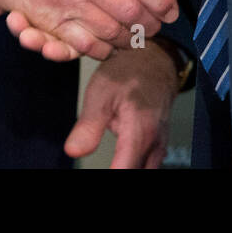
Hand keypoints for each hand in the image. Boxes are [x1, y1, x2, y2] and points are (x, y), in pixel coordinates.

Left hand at [66, 40, 179, 168]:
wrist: (154, 58)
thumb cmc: (128, 71)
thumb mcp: (101, 91)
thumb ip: (88, 126)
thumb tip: (73, 151)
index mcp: (140, 132)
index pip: (124, 171)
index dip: (109, 174)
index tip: (93, 172)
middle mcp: (154, 143)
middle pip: (134, 172)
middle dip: (116, 170)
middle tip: (99, 164)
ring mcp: (159, 145)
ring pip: (142, 170)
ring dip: (124, 167)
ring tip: (109, 162)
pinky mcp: (158, 144)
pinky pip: (148, 165)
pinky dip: (132, 166)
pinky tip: (119, 162)